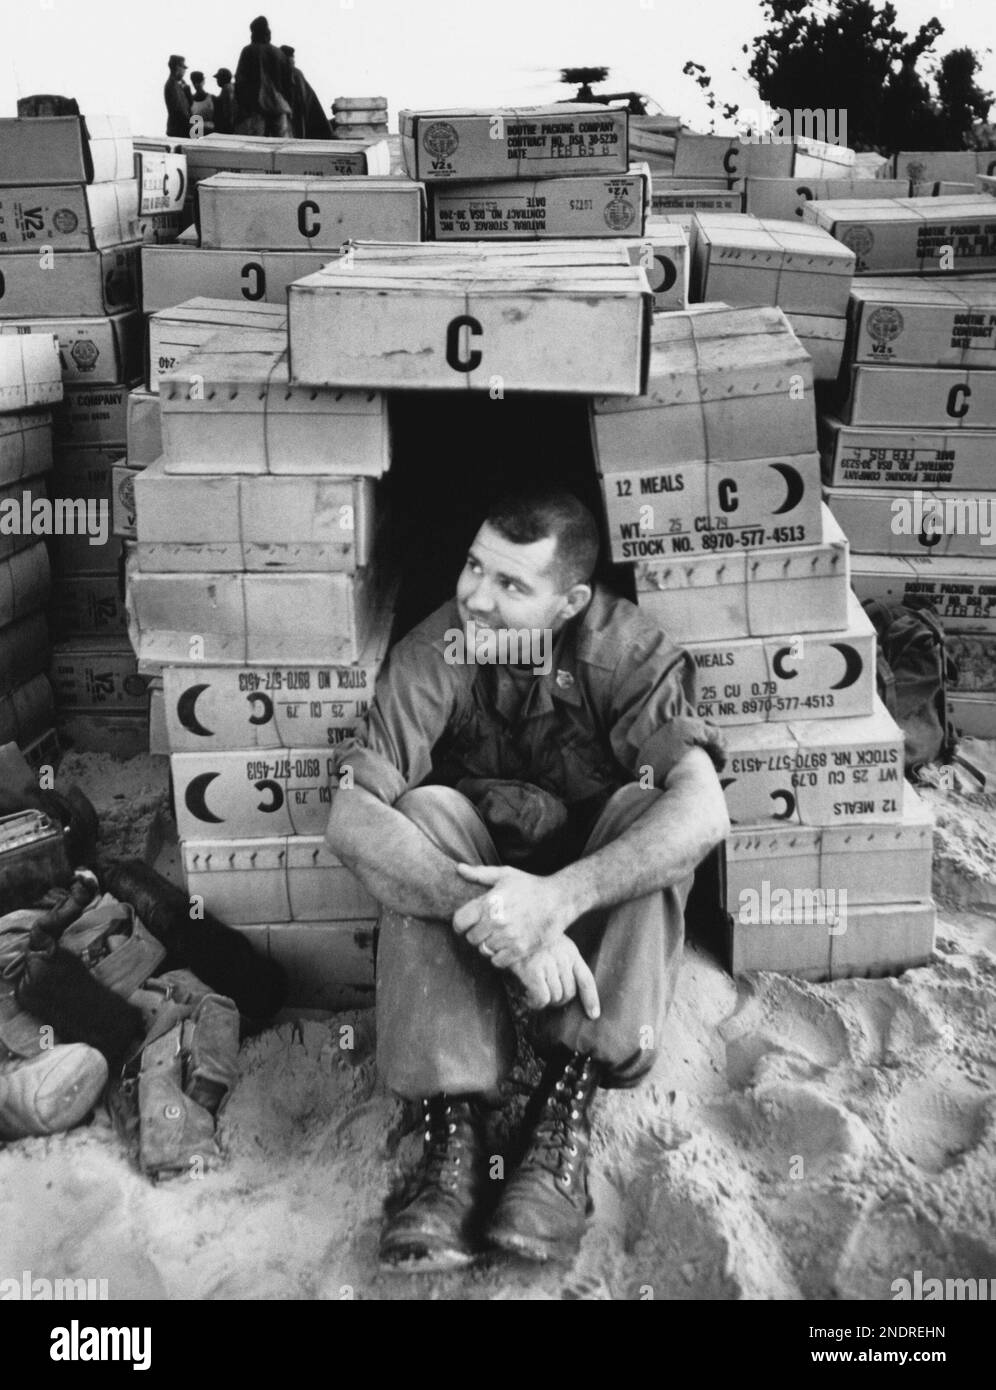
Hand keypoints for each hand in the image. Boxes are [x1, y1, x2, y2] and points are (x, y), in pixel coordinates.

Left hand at [452, 863, 573, 966]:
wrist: (559, 900)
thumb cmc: (530, 886)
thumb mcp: (505, 874)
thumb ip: (480, 873)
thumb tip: (459, 868)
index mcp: (489, 902)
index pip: (459, 922)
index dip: (461, 923)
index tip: (467, 923)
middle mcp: (496, 921)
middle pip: (471, 938)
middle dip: (477, 933)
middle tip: (487, 928)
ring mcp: (508, 937)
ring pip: (484, 950)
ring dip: (489, 945)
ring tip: (499, 936)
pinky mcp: (520, 950)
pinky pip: (498, 961)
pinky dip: (500, 956)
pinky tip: (507, 946)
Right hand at [507, 938, 600, 1019]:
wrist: (510, 927)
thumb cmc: (529, 938)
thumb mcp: (553, 944)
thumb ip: (562, 961)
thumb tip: (565, 990)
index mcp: (570, 951)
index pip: (586, 980)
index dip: (591, 1000)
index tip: (593, 1014)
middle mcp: (562, 958)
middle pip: (569, 993)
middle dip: (559, 1001)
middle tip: (546, 998)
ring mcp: (548, 964)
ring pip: (556, 997)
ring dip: (546, 1002)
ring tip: (534, 996)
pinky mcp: (533, 970)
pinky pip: (542, 998)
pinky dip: (536, 1003)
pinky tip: (528, 998)